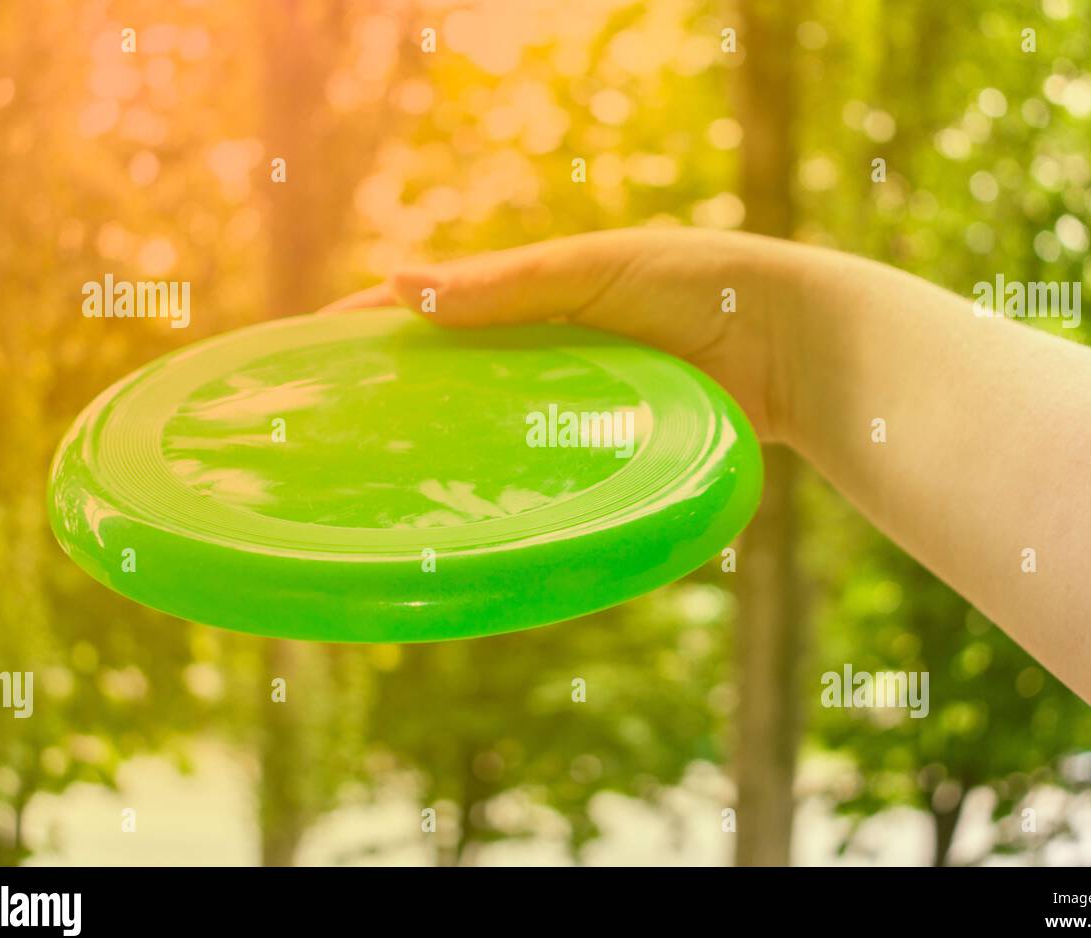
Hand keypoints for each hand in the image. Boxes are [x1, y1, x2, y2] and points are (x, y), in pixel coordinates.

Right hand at [320, 227, 800, 443]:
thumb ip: (506, 285)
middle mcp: (540, 354)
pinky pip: (534, 474)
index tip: (300, 357)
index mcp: (529, 298)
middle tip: (320, 434)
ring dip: (432, 453)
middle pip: (444, 378)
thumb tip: (398, 286)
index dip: (364, 330)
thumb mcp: (593, 271)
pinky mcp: (602, 454)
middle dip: (385, 399)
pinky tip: (458, 514)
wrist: (790, 344)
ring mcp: (568, 407)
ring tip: (368, 485)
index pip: (427, 311)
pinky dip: (493, 488)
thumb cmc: (696, 285)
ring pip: (483, 434)